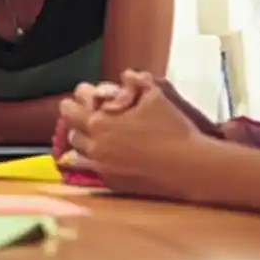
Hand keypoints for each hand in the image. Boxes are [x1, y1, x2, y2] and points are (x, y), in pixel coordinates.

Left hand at [58, 74, 209, 198]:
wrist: (190, 167)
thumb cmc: (173, 128)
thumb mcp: (155, 95)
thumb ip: (135, 81)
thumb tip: (126, 76)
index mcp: (99, 123)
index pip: (69, 110)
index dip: (77, 101)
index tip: (86, 98)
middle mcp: (95, 147)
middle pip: (72, 132)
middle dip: (79, 122)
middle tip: (94, 117)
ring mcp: (103, 167)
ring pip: (80, 153)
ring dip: (87, 142)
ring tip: (102, 136)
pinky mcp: (113, 183)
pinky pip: (94, 169)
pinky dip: (98, 160)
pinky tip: (113, 154)